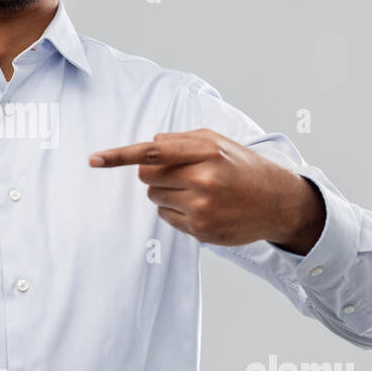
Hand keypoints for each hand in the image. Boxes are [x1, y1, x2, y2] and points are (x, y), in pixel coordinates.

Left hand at [88, 129, 323, 250]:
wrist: (277, 202)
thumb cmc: (242, 168)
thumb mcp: (217, 142)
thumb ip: (181, 140)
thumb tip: (148, 145)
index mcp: (205, 150)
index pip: (152, 152)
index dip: (119, 156)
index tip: (94, 159)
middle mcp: (203, 178)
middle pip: (146, 177)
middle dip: (156, 175)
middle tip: (182, 175)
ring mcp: (202, 207)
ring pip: (154, 199)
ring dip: (167, 194)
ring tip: (198, 191)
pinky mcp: (201, 231)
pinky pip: (167, 218)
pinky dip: (177, 212)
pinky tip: (203, 208)